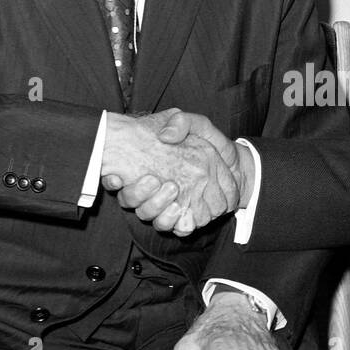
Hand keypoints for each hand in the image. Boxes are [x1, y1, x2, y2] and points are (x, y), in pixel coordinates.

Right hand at [101, 109, 236, 235]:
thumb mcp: (196, 124)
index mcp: (149, 166)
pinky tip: (181, 211)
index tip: (117, 176)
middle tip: (153, 180)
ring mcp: (168, 206)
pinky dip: (175, 222)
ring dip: (156, 206)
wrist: (237, 165)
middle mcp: (153, 189)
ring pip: (149, 215)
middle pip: (130, 201)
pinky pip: (173, 228)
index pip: (118, 178)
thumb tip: (164, 135)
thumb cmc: (212, 144)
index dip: (112, 180)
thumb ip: (181, 122)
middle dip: (137, 193)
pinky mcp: (184, 219)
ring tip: (171, 191)